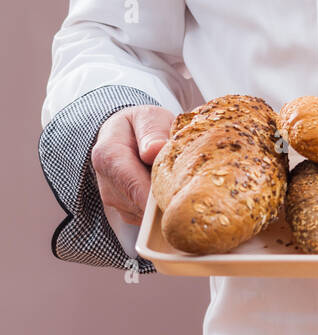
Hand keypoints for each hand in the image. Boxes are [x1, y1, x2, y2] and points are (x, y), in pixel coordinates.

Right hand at [91, 106, 173, 225]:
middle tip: (191, 188)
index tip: (177, 200)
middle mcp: (108, 184)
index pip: (132, 183)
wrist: (124, 136)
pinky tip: (168, 188)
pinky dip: (162, 207)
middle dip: (166, 199)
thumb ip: (151, 131)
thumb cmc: (140, 125)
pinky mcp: (126, 212)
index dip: (155, 196)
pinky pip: (148, 217)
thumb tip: (156, 150)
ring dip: (165, 202)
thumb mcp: (148, 117)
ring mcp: (115, 201)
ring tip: (178, 180)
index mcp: (108, 155)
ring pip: (146, 214)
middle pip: (140, 204)